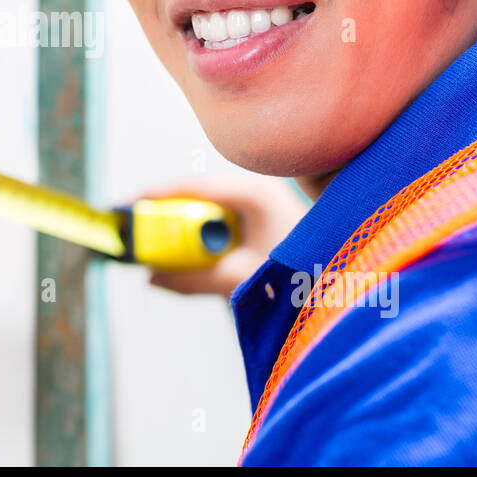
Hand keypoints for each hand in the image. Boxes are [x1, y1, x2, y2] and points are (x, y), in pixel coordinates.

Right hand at [133, 174, 308, 298]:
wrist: (349, 291)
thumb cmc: (306, 278)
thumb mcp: (241, 280)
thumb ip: (193, 280)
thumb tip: (150, 278)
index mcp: (256, 193)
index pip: (195, 185)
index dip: (157, 195)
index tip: (127, 206)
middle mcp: (259, 194)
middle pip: (199, 199)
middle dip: (168, 219)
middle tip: (138, 236)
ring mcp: (264, 210)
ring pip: (210, 216)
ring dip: (188, 236)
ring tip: (161, 255)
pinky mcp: (266, 228)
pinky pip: (224, 230)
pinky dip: (205, 245)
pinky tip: (194, 263)